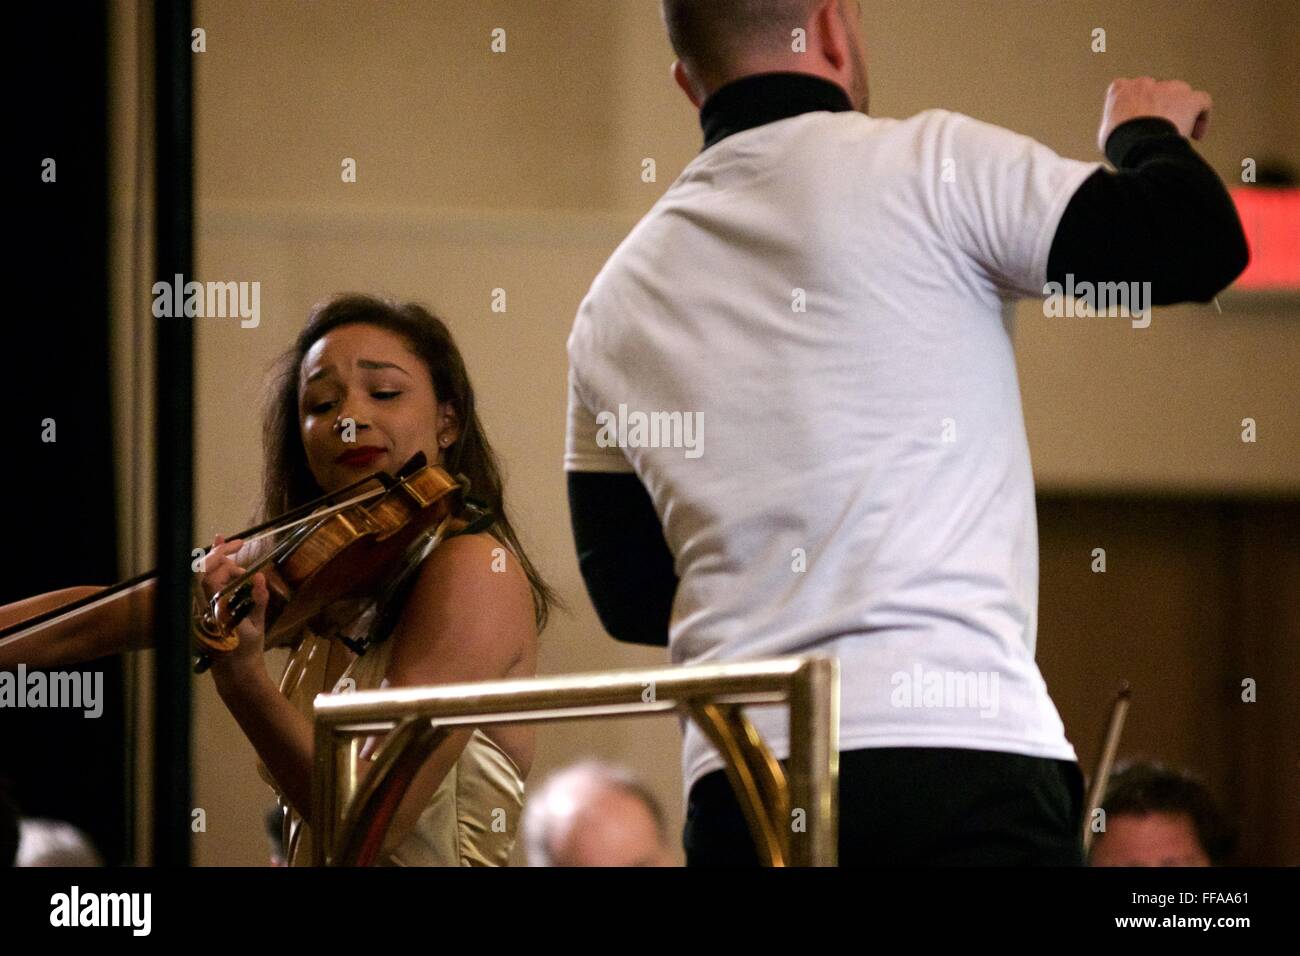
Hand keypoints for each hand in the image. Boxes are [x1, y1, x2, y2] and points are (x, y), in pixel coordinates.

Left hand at [197, 533, 268, 669]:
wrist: (234, 671)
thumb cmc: (247, 650)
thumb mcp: (257, 625)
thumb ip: (258, 601)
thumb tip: (260, 577)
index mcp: (216, 611)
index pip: (213, 578)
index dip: (226, 561)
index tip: (242, 552)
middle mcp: (203, 608)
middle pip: (204, 571)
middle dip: (220, 554)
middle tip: (238, 543)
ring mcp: (200, 609)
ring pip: (200, 576)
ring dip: (214, 559)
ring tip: (227, 544)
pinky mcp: (202, 610)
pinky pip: (203, 584)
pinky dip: (211, 570)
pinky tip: (218, 557)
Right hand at [1097, 77, 1211, 152]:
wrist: (1138, 145)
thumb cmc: (1119, 143)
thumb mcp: (1106, 132)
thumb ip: (1115, 123)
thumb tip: (1120, 133)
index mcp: (1121, 88)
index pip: (1129, 91)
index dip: (1137, 106)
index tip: (1140, 120)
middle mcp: (1145, 83)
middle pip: (1156, 92)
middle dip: (1160, 108)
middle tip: (1159, 128)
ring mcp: (1169, 88)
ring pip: (1180, 95)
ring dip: (1179, 110)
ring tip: (1177, 131)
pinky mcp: (1190, 98)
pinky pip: (1202, 102)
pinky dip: (1201, 117)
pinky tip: (1196, 134)